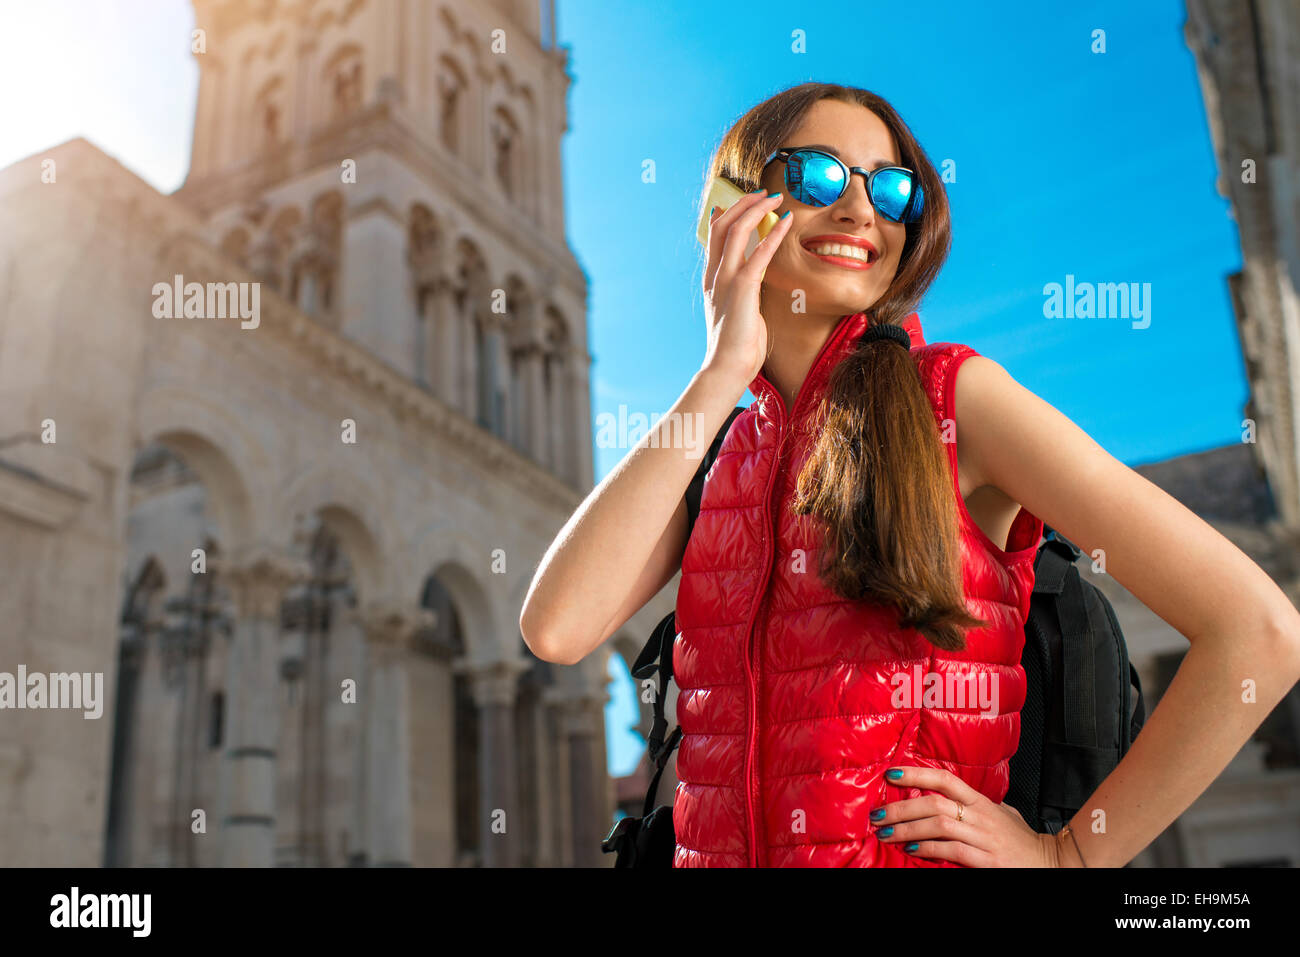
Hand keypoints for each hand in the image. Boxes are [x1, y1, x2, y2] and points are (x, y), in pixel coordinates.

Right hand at [699, 189, 792, 388]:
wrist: (726, 367)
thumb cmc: (735, 347)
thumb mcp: (736, 313)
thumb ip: (740, 294)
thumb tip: (751, 285)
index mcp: (711, 281)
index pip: (713, 238)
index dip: (724, 216)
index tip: (735, 203)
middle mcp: (715, 275)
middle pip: (723, 225)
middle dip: (743, 204)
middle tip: (762, 194)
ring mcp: (726, 279)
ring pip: (737, 230)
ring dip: (757, 209)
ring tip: (774, 198)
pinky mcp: (743, 286)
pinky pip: (759, 252)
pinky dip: (774, 233)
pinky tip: (786, 221)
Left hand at [870, 766, 1061, 866]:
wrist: (1053, 864)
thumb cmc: (1023, 842)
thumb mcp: (1002, 814)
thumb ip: (978, 805)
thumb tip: (951, 795)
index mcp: (982, 802)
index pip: (945, 779)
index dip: (916, 773)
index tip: (891, 774)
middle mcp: (981, 816)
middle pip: (934, 802)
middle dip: (900, 808)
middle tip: (877, 815)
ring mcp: (984, 838)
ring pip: (939, 825)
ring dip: (907, 829)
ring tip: (887, 834)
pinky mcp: (987, 861)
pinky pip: (951, 851)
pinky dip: (928, 849)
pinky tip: (912, 850)